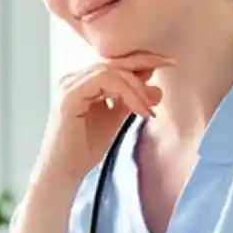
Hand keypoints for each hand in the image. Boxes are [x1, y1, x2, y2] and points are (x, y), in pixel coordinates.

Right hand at [33, 52, 171, 185]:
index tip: (167, 62)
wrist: (64, 172)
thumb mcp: (114, 119)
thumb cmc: (83, 150)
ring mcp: (70, 85)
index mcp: (83, 82)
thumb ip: (130, 102)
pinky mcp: (71, 95)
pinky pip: (105, 81)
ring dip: (137, 86)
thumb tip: (155, 88)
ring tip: (149, 107)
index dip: (142, 60)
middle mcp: (74, 79)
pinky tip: (139, 109)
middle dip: (144, 63)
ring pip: (112, 70)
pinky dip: (127, 92)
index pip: (115, 64)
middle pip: (114, 62)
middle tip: (168, 65)